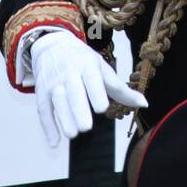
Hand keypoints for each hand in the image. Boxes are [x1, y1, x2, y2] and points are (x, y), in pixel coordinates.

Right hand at [27, 31, 146, 146]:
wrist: (51, 44)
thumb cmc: (82, 59)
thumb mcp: (102, 68)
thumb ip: (120, 89)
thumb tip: (144, 104)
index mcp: (87, 65)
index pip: (91, 79)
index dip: (96, 92)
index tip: (102, 108)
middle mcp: (68, 73)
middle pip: (73, 92)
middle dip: (78, 109)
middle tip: (86, 127)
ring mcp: (53, 83)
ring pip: (57, 101)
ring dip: (64, 119)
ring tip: (73, 134)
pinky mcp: (42, 92)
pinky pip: (43, 110)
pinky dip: (47, 126)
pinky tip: (55, 142)